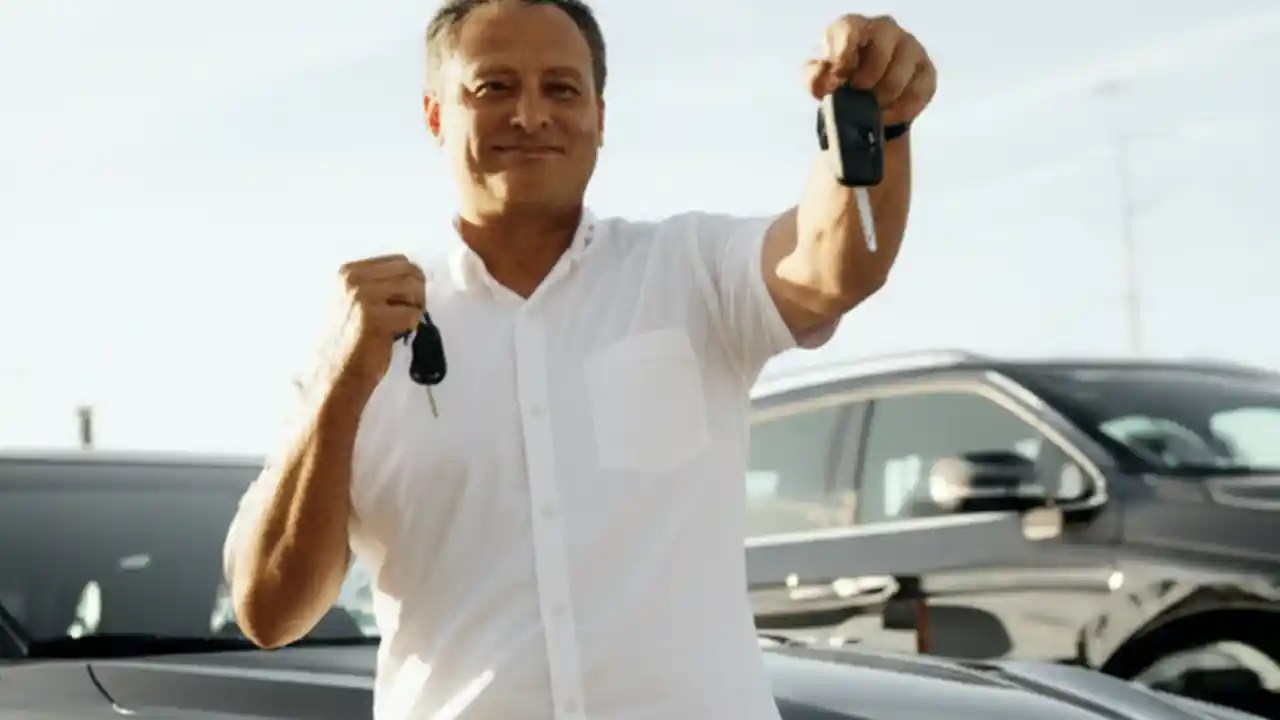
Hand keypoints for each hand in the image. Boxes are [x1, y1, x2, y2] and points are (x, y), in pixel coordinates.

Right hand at [323, 254, 425, 387]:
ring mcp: (361, 296)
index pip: (399, 260)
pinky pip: (413, 314)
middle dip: (418, 292)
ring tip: (402, 324)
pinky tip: (395, 336)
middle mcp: (353, 279)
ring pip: (413, 288)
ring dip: (416, 308)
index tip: (405, 300)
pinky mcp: (373, 318)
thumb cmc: (351, 339)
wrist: (335, 372)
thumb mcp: (357, 300)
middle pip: (409, 271)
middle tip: (409, 313)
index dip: (411, 280)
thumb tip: (417, 275)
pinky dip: (412, 327)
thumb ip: (380, 284)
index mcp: (349, 271)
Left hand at [805, 15, 936, 126]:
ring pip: (899, 77)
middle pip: (880, 53)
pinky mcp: (926, 71)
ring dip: (882, 100)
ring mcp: (910, 48)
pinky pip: (916, 94)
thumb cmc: (840, 82)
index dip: (843, 55)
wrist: (866, 101)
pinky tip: (887, 114)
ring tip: (872, 107)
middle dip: (866, 81)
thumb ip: (816, 78)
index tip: (840, 76)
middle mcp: (885, 29)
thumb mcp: (820, 81)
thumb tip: (829, 81)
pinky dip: (899, 111)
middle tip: (858, 94)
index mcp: (854, 27)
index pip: (850, 29)